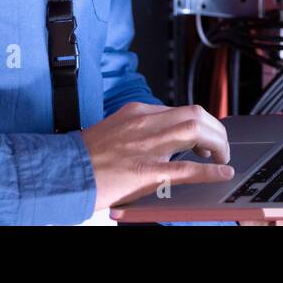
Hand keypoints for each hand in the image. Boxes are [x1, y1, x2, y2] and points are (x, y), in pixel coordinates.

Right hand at [80, 102, 233, 211]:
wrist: (61, 171)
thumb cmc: (82, 157)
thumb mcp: (113, 131)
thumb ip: (136, 131)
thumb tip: (159, 141)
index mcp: (137, 112)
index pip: (180, 110)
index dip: (200, 122)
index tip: (206, 135)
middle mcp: (145, 123)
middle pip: (195, 114)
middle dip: (215, 129)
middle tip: (219, 147)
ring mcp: (147, 145)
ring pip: (196, 130)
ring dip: (216, 143)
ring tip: (220, 157)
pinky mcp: (146, 170)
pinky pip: (186, 168)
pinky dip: (209, 170)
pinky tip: (222, 173)